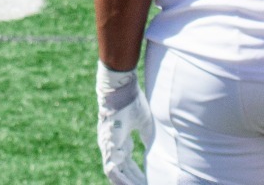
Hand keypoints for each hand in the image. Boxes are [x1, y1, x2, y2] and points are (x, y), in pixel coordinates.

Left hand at [97, 66, 151, 184]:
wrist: (121, 88)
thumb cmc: (133, 102)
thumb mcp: (146, 124)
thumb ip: (148, 139)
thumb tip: (156, 151)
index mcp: (120, 141)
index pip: (127, 165)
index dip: (137, 175)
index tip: (148, 181)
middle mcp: (111, 146)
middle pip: (122, 172)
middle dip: (134, 182)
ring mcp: (107, 146)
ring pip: (115, 174)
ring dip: (127, 183)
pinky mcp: (106, 144)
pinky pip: (111, 168)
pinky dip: (120, 179)